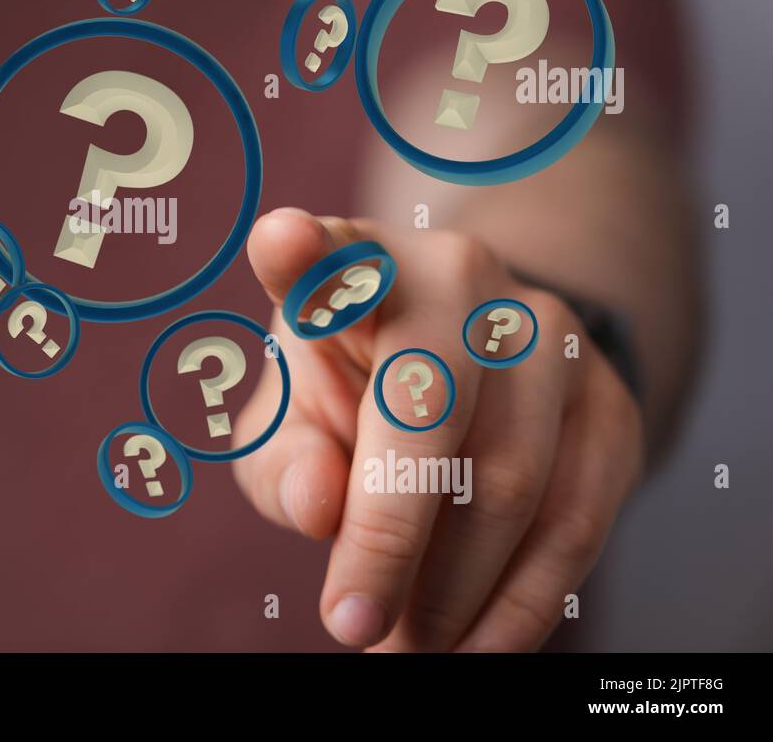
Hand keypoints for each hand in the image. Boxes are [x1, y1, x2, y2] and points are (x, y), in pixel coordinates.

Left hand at [233, 208, 643, 650]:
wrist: (483, 366)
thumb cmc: (356, 395)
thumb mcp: (295, 419)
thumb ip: (287, 461)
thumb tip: (320, 508)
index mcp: (362, 265)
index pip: (333, 255)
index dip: (307, 253)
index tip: (281, 242)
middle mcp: (460, 278)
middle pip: (431, 409)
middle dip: (388, 538)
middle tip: (353, 626)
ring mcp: (548, 334)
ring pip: (510, 481)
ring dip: (453, 591)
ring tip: (405, 648)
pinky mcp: (609, 402)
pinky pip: (577, 521)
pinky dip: (522, 603)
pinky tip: (478, 647)